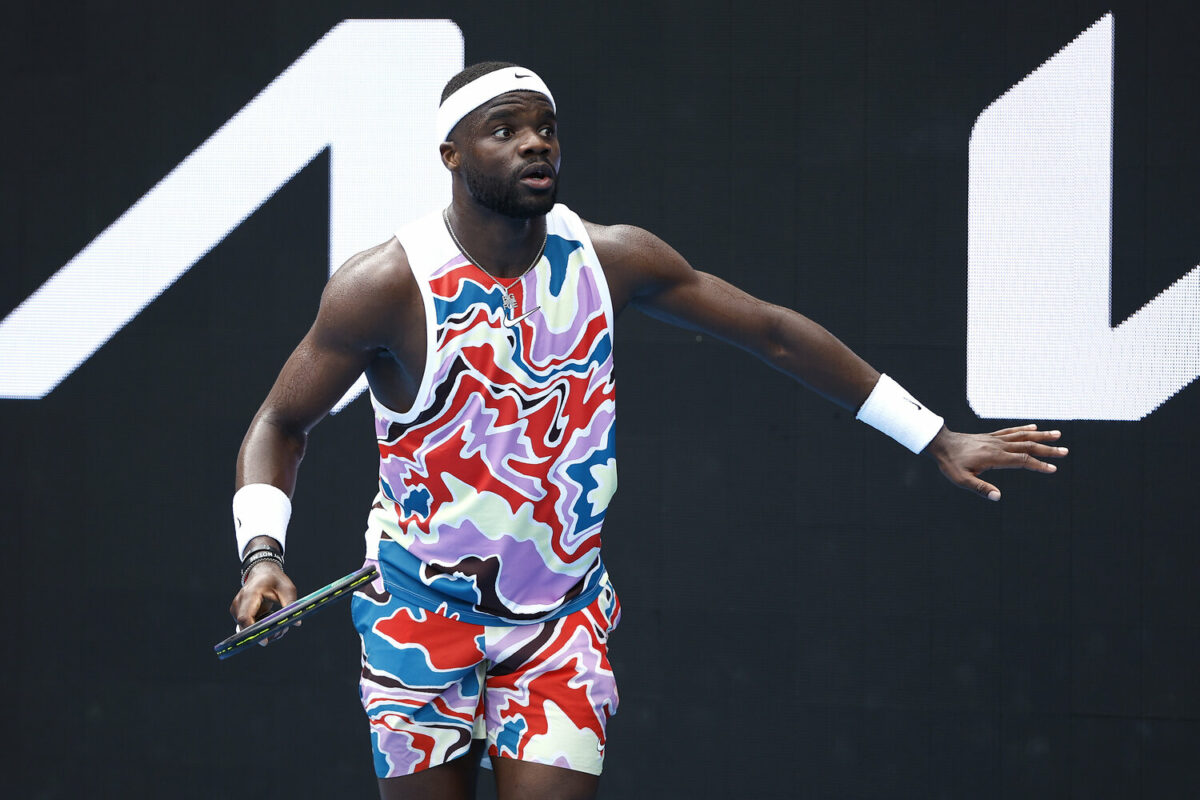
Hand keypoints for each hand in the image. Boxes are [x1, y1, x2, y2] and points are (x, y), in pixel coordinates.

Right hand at [229, 559, 298, 644]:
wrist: (263, 572)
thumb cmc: (275, 580)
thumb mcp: (287, 589)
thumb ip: (291, 605)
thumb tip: (296, 622)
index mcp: (250, 594)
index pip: (245, 617)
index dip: (253, 631)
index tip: (264, 641)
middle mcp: (239, 603)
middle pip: (245, 627)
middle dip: (263, 634)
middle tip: (282, 631)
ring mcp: (237, 609)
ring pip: (247, 630)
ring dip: (264, 632)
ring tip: (280, 626)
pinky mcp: (239, 614)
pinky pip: (249, 628)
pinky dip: (261, 630)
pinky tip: (273, 624)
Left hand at [925, 424, 1067, 500]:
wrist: (940, 444)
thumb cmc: (951, 464)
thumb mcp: (962, 480)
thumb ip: (980, 488)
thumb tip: (998, 497)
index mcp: (995, 457)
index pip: (1022, 460)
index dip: (1038, 465)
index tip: (1053, 469)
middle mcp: (998, 446)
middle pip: (1028, 446)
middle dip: (1048, 449)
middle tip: (1066, 451)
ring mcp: (995, 439)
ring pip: (1022, 436)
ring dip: (1041, 435)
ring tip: (1058, 434)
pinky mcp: (991, 436)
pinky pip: (1011, 431)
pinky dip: (1024, 429)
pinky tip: (1033, 427)